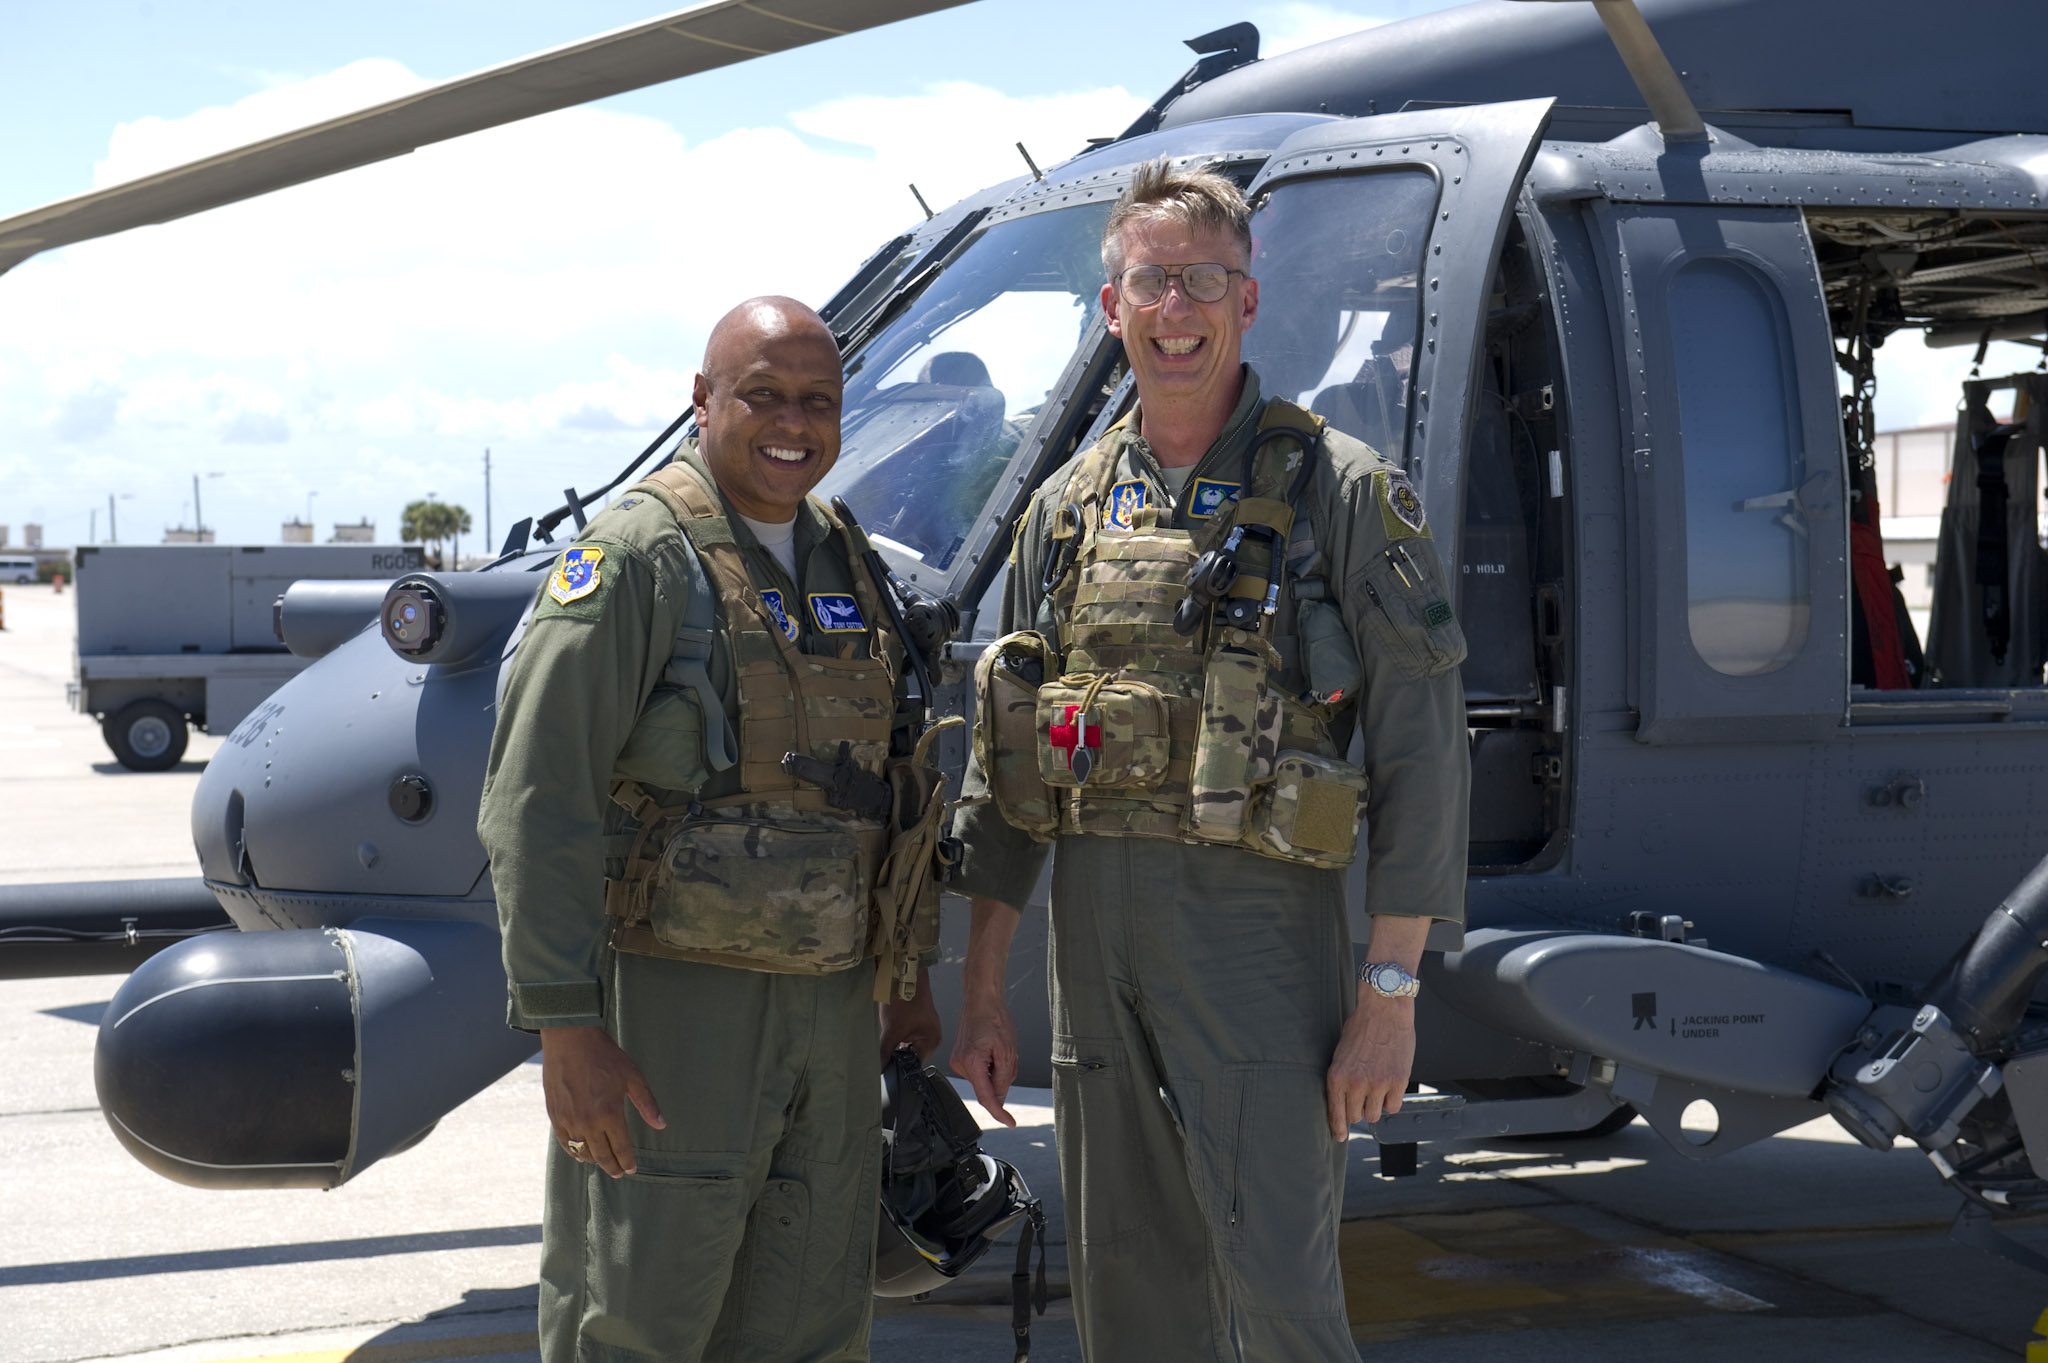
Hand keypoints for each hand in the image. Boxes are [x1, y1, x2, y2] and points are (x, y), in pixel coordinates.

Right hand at [540, 1025, 664, 1177]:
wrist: (571, 1040)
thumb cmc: (605, 1056)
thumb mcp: (633, 1076)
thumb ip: (647, 1103)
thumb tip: (661, 1124)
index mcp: (610, 1113)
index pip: (621, 1148)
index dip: (628, 1162)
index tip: (632, 1169)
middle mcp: (588, 1122)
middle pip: (602, 1155)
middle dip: (613, 1167)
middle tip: (619, 1173)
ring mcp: (569, 1120)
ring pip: (582, 1152)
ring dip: (594, 1161)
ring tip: (603, 1163)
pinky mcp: (555, 1115)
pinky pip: (565, 1142)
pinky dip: (574, 1152)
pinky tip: (581, 1154)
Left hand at [879, 967, 942, 1065]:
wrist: (903, 974)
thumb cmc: (904, 998)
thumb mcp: (892, 1029)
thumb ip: (885, 1052)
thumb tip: (878, 1070)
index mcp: (931, 1041)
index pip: (915, 1064)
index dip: (900, 1069)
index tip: (885, 1071)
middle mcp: (929, 1038)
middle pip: (910, 1057)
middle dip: (896, 1057)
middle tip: (882, 1057)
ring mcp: (921, 1031)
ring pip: (904, 1048)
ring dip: (894, 1047)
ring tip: (885, 1043)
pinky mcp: (913, 1025)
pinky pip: (902, 1039)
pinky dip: (894, 1039)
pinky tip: (887, 1034)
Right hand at [950, 985, 1018, 1126]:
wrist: (981, 999)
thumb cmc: (995, 1019)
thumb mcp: (1007, 1052)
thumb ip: (1003, 1079)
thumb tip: (1000, 1100)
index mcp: (971, 1063)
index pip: (986, 1097)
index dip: (999, 1112)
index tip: (1010, 1123)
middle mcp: (960, 1064)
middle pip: (986, 1087)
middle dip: (1001, 1079)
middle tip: (1007, 1057)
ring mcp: (958, 1061)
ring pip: (983, 1080)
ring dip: (996, 1071)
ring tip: (999, 1048)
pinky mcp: (960, 1057)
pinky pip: (979, 1071)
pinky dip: (990, 1065)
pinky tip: (992, 1049)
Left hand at [1325, 988, 1415, 1139]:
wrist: (1384, 1009)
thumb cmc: (1361, 1027)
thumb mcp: (1340, 1053)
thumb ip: (1342, 1078)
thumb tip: (1343, 1101)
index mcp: (1337, 1076)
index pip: (1335, 1113)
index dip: (1338, 1128)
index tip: (1340, 1137)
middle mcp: (1355, 1084)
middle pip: (1355, 1116)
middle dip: (1359, 1109)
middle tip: (1364, 1095)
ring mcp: (1377, 1084)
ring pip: (1374, 1115)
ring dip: (1375, 1106)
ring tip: (1377, 1088)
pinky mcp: (1397, 1082)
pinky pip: (1393, 1107)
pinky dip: (1391, 1100)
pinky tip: (1390, 1085)